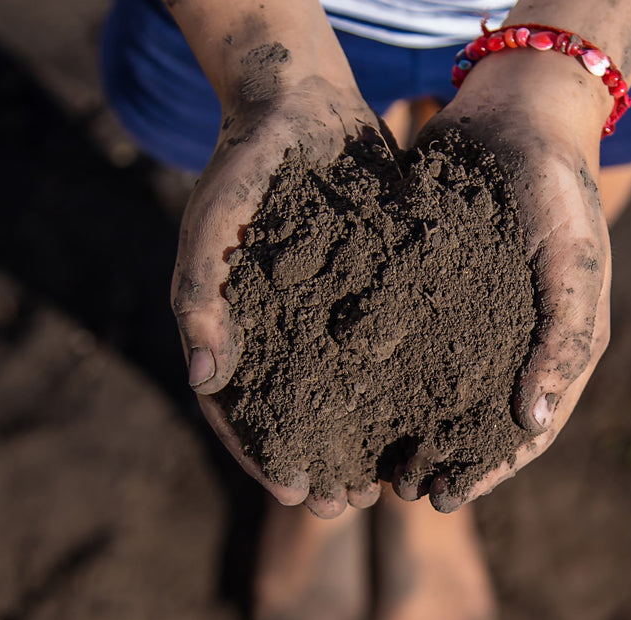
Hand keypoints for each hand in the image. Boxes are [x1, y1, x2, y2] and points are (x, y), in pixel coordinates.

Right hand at [172, 76, 389, 517]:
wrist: (299, 104)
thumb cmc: (242, 164)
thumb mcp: (211, 224)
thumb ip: (199, 298)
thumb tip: (201, 381)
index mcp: (231, 331)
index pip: (240, 413)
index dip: (264, 456)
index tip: (296, 493)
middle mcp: (280, 335)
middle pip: (297, 419)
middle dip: (323, 464)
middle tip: (353, 505)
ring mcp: (325, 319)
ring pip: (346, 397)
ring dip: (365, 442)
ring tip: (392, 481)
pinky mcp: (370, 296)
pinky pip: (384, 352)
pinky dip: (401, 388)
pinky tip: (432, 416)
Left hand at [400, 51, 615, 511]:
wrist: (517, 110)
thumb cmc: (560, 187)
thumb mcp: (575, 261)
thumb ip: (564, 339)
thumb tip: (533, 423)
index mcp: (553, 346)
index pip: (525, 431)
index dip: (488, 470)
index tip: (445, 499)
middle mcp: (507, 341)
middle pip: (470, 419)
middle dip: (435, 458)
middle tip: (394, 489)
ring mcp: (465, 315)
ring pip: (430, 387)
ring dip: (401, 426)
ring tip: (364, 457)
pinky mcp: (424, 285)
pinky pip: (401, 337)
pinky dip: (378, 370)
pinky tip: (343, 392)